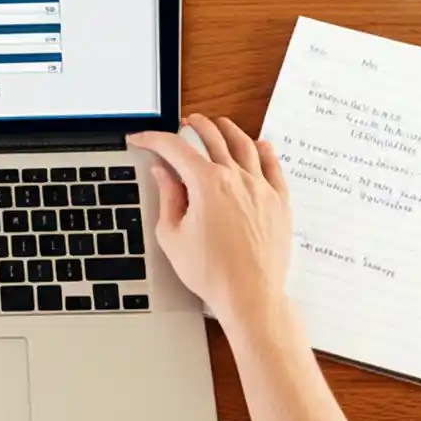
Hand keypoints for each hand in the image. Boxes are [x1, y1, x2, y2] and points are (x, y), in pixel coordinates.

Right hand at [127, 115, 292, 333]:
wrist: (250, 296)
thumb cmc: (211, 272)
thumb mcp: (172, 235)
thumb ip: (168, 197)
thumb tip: (163, 173)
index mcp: (206, 184)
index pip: (174, 147)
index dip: (153, 139)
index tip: (141, 140)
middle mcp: (236, 178)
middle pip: (212, 137)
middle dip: (193, 126)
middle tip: (182, 125)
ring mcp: (261, 188)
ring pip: (244, 145)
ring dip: (227, 130)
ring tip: (218, 125)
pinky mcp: (279, 202)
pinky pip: (274, 167)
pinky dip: (265, 151)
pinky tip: (260, 145)